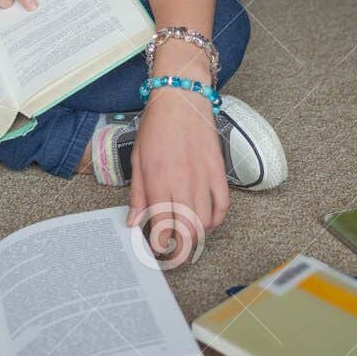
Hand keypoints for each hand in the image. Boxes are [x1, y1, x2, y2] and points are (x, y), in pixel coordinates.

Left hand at [127, 89, 229, 261]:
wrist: (181, 99)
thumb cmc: (156, 126)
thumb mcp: (138, 159)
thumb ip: (138, 194)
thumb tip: (134, 222)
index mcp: (158, 181)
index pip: (162, 227)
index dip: (160, 245)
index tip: (157, 248)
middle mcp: (182, 183)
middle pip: (186, 231)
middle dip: (181, 251)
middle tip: (175, 257)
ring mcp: (203, 178)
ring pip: (205, 222)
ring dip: (197, 237)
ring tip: (188, 239)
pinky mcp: (218, 171)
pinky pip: (222, 205)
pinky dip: (217, 220)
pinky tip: (207, 222)